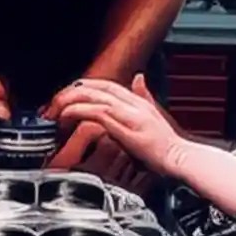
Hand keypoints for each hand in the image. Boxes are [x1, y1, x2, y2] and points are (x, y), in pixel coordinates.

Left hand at [43, 74, 188, 178]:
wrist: (179, 157)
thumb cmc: (167, 144)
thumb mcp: (154, 115)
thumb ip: (144, 96)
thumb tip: (139, 79)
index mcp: (137, 101)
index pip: (107, 84)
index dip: (87, 85)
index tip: (71, 90)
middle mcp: (132, 103)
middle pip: (97, 87)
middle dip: (74, 90)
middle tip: (57, 99)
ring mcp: (128, 114)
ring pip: (94, 97)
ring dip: (71, 99)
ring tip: (56, 107)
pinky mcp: (124, 127)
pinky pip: (97, 113)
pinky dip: (79, 111)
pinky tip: (67, 115)